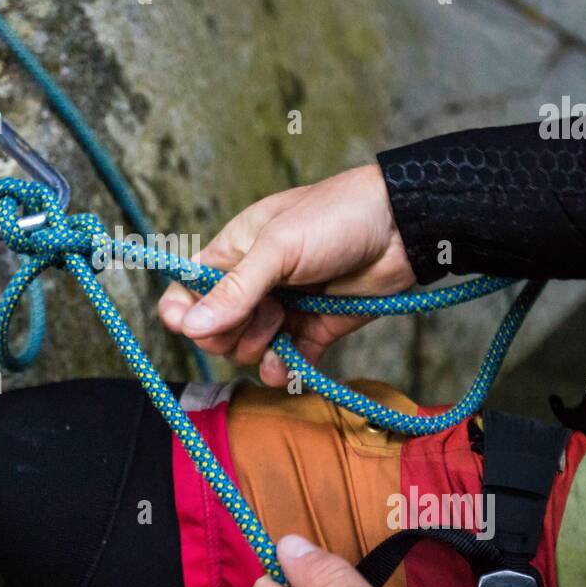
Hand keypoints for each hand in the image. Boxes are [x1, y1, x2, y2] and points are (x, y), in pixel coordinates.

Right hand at [157, 165, 414, 385]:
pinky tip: (287, 367)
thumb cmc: (334, 218)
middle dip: (229, 333)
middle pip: (215, 329)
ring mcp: (283, 309)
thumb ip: (235, 290)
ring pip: (248, 349)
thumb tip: (189, 327)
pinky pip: (286, 361)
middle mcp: (253, 284)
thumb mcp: (277, 248)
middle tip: (259, 315)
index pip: (187, 290)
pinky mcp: (313, 329)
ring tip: (283, 324)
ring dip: (259, 348)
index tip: (192, 325)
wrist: (401, 229)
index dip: (184, 312)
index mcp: (233, 253)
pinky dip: (283, 368)